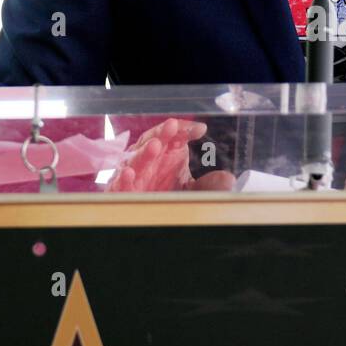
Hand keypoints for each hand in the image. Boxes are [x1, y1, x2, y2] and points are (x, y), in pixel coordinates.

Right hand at [106, 118, 236, 192]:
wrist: (154, 218)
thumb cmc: (171, 196)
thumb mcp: (195, 191)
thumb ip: (210, 185)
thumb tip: (227, 179)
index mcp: (167, 154)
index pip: (174, 135)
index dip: (183, 129)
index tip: (200, 129)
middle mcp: (150, 161)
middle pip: (152, 140)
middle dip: (162, 133)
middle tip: (172, 127)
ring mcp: (134, 175)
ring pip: (135, 159)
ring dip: (144, 152)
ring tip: (155, 146)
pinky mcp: (121, 192)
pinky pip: (118, 184)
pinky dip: (122, 179)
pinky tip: (129, 173)